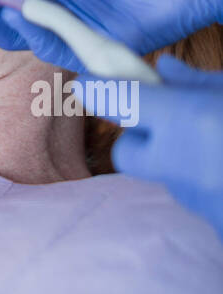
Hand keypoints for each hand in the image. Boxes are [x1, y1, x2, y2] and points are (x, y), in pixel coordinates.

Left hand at [74, 55, 222, 239]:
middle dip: (142, 138)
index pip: (118, 101)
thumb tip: (163, 68)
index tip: (84, 85)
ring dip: (179, 161)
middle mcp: (181, 164)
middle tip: (173, 124)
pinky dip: (204, 182)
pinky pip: (193, 196)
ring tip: (212, 148)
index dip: (98, 91)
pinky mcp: (215, 225)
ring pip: (164, 176)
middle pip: (128, 153)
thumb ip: (197, 81)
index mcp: (188, 121)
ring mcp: (196, 201)